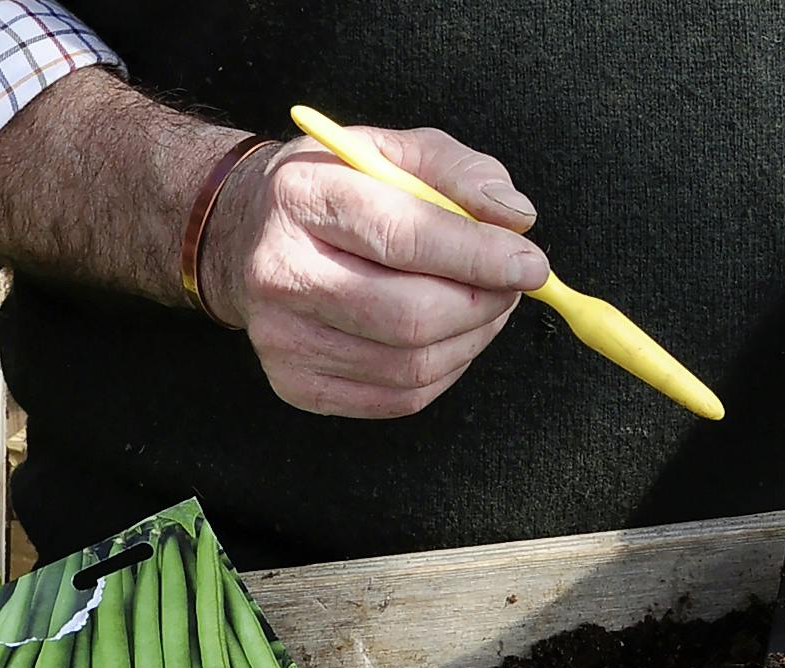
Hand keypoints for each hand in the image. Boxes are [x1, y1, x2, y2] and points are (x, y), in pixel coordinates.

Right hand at [201, 127, 548, 417]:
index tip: (532, 264)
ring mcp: (282, 337)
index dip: (480, 257)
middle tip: (511, 287)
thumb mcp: (397, 153)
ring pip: (411, 366)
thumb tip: (517, 219)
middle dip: (483, 306)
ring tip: (482, 305)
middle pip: (410, 316)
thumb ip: (462, 174)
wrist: (252, 235)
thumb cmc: (342, 190)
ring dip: (471, 340)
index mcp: (303, 195)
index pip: (402, 236)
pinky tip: (447, 337)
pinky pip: (399, 398)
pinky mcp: (296, 385)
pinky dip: (444, 371)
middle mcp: (280, 271)